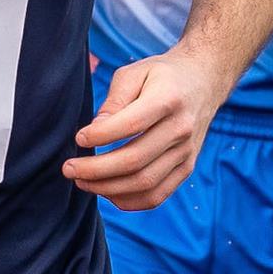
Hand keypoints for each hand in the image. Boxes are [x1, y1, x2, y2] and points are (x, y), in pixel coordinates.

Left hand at [63, 52, 220, 209]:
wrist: (203, 82)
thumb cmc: (161, 76)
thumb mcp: (135, 72)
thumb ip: (114, 99)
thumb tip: (95, 131)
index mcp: (168, 99)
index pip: (131, 125)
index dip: (100, 136)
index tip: (79, 137)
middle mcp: (181, 128)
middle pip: (135, 160)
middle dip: (95, 170)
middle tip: (69, 168)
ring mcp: (186, 152)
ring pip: (144, 184)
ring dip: (107, 189)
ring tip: (82, 182)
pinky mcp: (186, 168)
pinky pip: (157, 196)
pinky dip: (129, 200)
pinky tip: (107, 192)